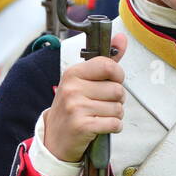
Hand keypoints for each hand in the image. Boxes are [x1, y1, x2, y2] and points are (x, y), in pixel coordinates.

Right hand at [42, 34, 127, 163]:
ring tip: (99, 115)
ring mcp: (76, 107)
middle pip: (117, 90)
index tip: (111, 81)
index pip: (108, 65)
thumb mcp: (82, 81)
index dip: (117, 75)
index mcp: (73, 73)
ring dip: (115, 115)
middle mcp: (72, 88)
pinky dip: (113, 127)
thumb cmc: (72, 107)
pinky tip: (101, 126)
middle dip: (116, 99)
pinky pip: (114, 123)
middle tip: (102, 103)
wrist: (55, 137)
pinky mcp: (82, 126)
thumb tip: (121, 39)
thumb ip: (104, 61)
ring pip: (118, 108)